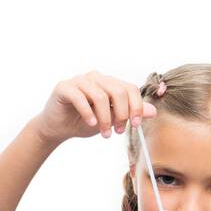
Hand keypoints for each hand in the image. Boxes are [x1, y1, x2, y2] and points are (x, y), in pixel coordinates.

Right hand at [29, 71, 157, 145]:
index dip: (135, 107)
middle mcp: (95, 78)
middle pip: (117, 90)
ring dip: (105, 118)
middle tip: (117, 132)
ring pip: (100, 95)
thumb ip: (129, 113)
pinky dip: (88, 113)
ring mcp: (79, 81)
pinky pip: (80, 98)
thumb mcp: (111, 119)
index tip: (134, 126)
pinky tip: (91, 124)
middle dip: (121, 114)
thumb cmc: (83, 122)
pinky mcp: (64, 88)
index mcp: (108, 83)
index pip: (130, 88)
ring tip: (104, 133)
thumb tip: (153, 111)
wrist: (57, 128)